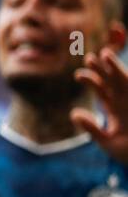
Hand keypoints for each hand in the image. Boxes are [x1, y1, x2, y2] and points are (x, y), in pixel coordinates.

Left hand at [74, 46, 127, 162]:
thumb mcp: (108, 142)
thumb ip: (91, 129)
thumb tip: (74, 113)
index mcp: (114, 108)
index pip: (100, 89)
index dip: (90, 80)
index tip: (78, 75)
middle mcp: (124, 101)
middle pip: (110, 80)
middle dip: (100, 69)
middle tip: (89, 58)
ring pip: (124, 79)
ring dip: (115, 67)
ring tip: (104, 54)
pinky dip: (126, 77)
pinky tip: (119, 69)